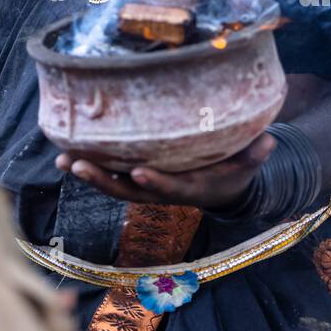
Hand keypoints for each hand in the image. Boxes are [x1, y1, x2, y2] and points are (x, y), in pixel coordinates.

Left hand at [55, 132, 276, 209]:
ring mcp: (147, 186)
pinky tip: (66, 153)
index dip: (155, 183)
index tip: (137, 173)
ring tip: (62, 159)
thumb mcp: (250, 164)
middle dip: (103, 179)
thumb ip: (256, 153)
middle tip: (77, 164)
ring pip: (114, 185)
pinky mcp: (137, 177)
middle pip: (130, 191)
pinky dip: (90, 165)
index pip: (171, 189)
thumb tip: (269, 140)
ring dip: (88, 174)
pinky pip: (111, 173)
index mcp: (192, 189)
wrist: (223, 187)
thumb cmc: (237, 169)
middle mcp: (164, 191)